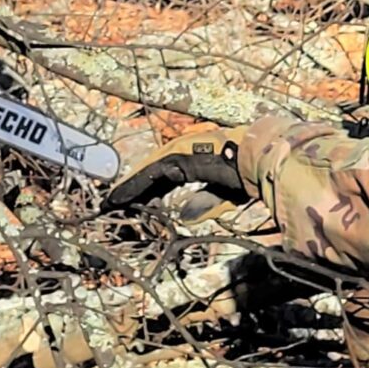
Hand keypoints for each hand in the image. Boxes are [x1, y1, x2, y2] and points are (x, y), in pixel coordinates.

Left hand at [106, 126, 246, 210]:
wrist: (257, 158)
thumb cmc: (246, 176)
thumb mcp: (223, 195)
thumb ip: (204, 203)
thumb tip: (185, 217)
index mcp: (195, 160)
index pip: (165, 176)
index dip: (148, 190)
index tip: (135, 202)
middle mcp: (185, 151)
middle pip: (152, 171)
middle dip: (134, 187)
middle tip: (114, 201)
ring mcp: (180, 150)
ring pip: (147, 170)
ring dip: (129, 186)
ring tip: (111, 201)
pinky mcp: (177, 155)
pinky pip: (150, 172)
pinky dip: (133, 184)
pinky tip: (119, 196)